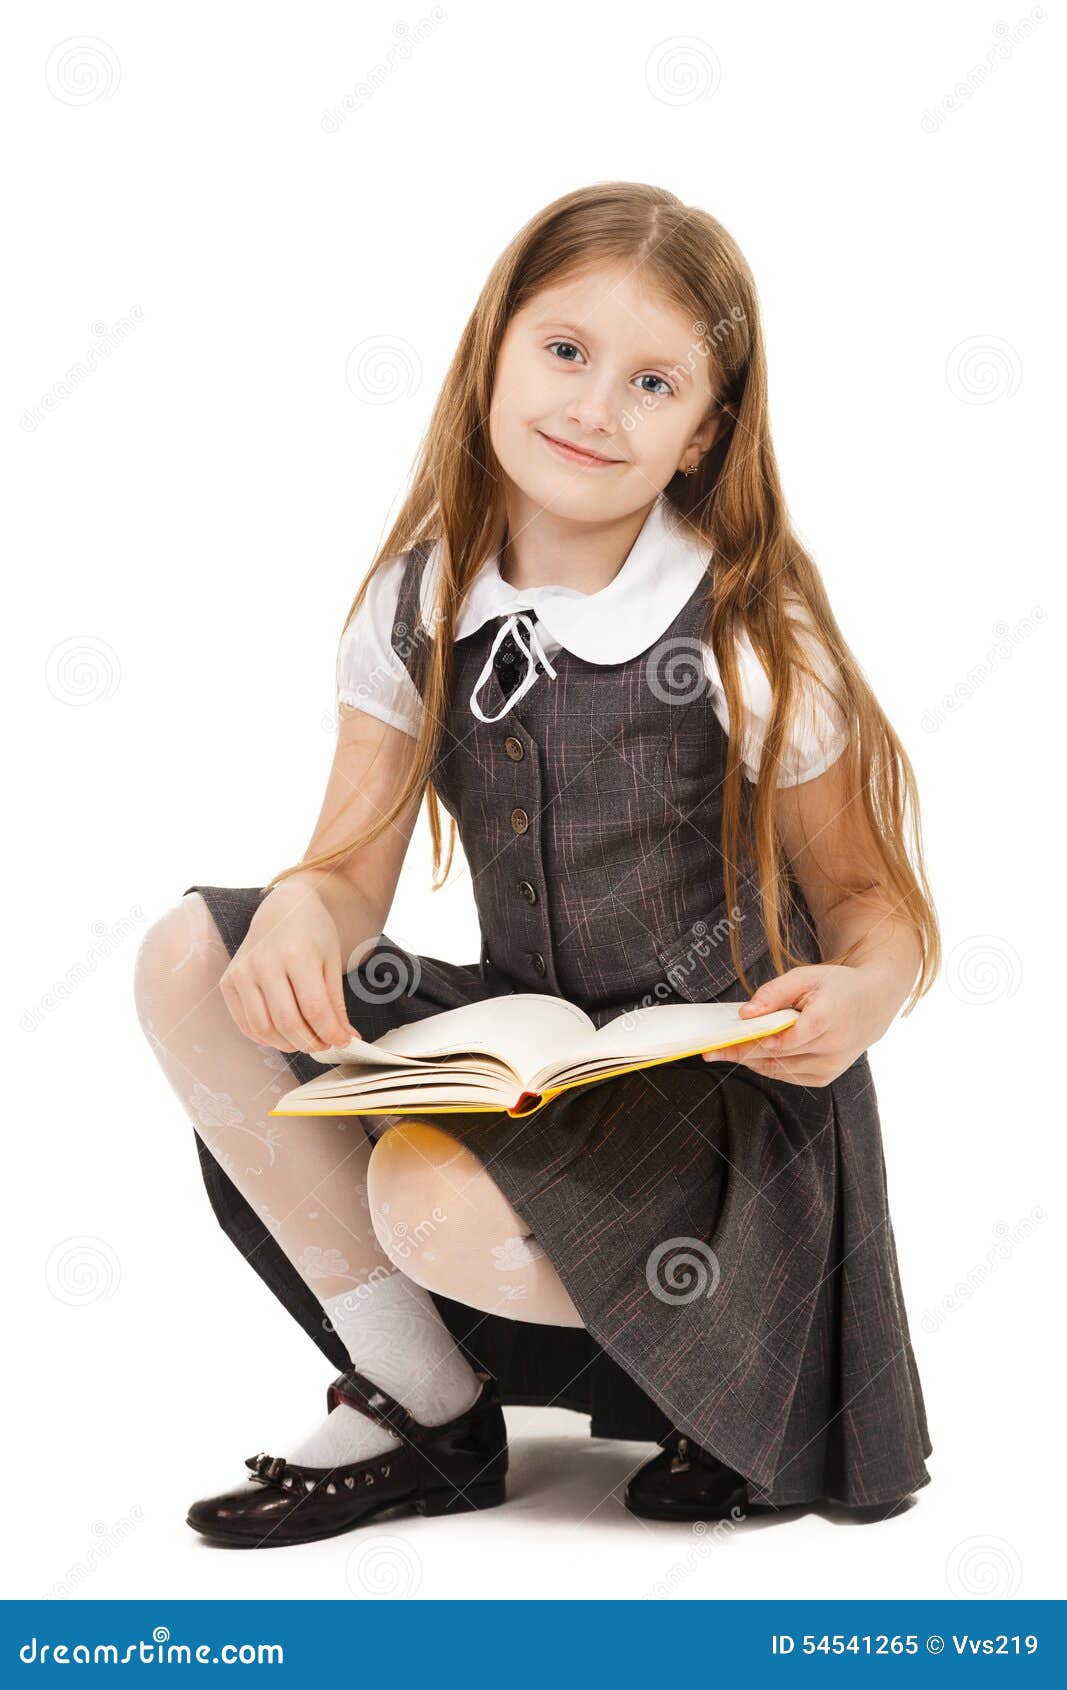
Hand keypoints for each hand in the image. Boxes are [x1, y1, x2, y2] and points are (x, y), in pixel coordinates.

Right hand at [220, 878, 361, 1055]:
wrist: (282, 909)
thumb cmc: (313, 934)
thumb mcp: (332, 962)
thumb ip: (336, 1003)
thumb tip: (347, 1040)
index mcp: (297, 954)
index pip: (314, 1009)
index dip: (331, 1033)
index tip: (345, 1042)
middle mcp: (264, 962)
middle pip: (288, 1022)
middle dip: (311, 1043)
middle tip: (325, 1046)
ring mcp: (242, 973)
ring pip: (264, 1029)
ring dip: (288, 1045)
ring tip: (305, 1040)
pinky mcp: (228, 982)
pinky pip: (246, 1024)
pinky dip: (267, 1038)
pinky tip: (283, 1033)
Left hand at [701, 963, 887, 1086]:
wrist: (873, 1005)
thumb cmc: (836, 987)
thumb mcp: (805, 977)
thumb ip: (773, 994)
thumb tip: (745, 1014)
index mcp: (828, 1018)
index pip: (786, 1038)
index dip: (755, 1041)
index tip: (724, 1043)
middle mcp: (832, 1048)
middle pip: (776, 1056)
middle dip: (741, 1052)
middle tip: (711, 1051)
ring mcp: (830, 1067)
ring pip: (779, 1069)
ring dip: (751, 1060)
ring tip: (727, 1050)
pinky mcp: (825, 1077)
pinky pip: (787, 1075)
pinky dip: (768, 1065)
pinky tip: (755, 1053)